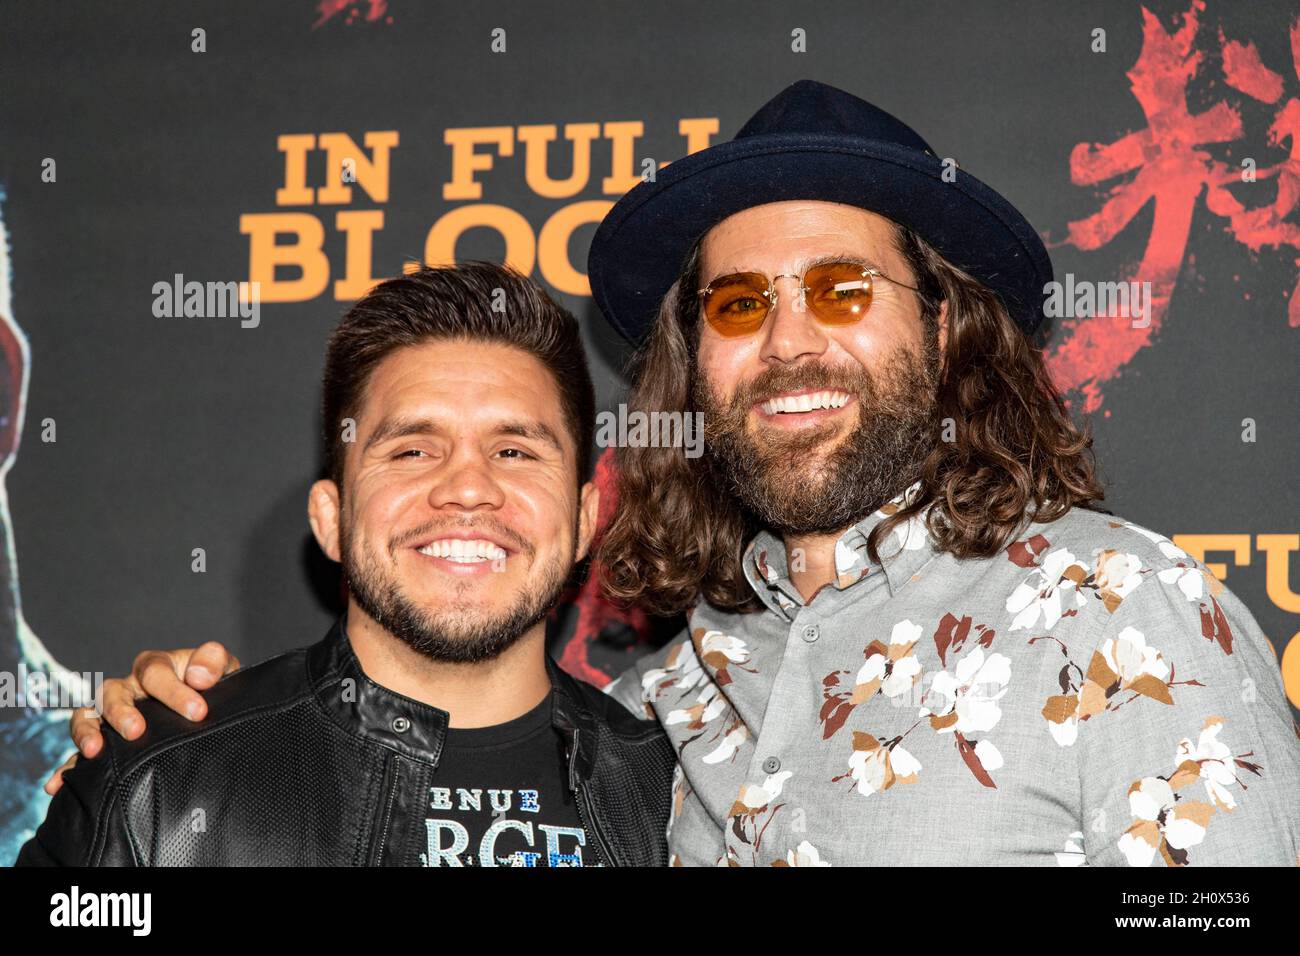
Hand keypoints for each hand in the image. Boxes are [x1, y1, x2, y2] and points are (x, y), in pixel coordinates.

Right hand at [44, 641, 240, 794]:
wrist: (209, 711)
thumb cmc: (213, 687)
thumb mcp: (223, 669)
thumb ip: (214, 662)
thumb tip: (199, 676)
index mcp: (156, 667)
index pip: (156, 672)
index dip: (174, 691)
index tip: (198, 712)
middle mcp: (128, 689)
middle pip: (112, 691)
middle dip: (121, 711)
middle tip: (137, 731)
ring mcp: (112, 716)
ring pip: (87, 716)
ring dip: (86, 732)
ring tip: (93, 752)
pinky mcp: (105, 744)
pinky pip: (78, 753)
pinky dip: (67, 767)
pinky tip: (59, 784)